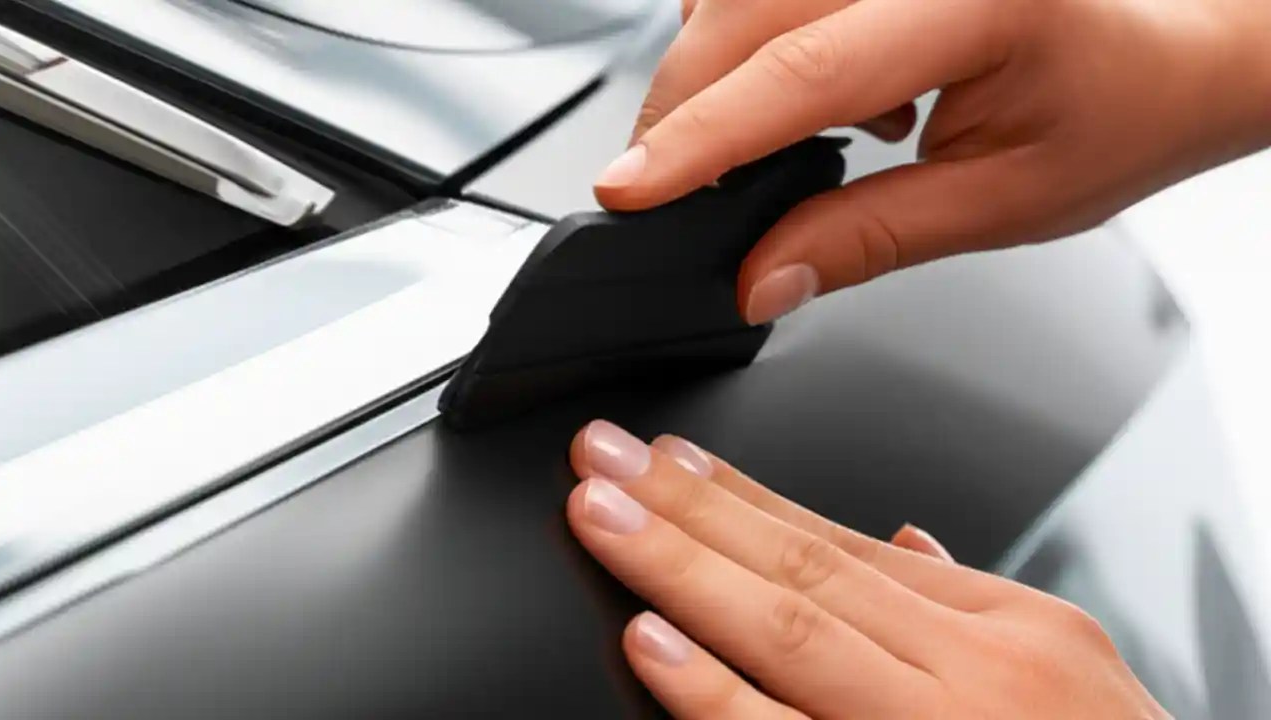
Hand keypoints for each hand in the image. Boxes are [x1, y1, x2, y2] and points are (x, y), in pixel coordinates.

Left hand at [565, 420, 1168, 718]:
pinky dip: (718, 691)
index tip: (667, 460)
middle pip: (803, 563)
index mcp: (1011, 626)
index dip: (743, 496)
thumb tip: (903, 539)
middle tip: (603, 457)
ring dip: (681, 567)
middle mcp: (974, 669)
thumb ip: (971, 604)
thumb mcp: (1066, 679)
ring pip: (790, 628)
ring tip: (602, 516)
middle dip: (690, 506)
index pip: (845, 539)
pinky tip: (655, 644)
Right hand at [594, 0, 1270, 324]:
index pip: (805, 70)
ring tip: (793, 134)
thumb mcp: (999, 203)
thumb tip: (763, 279)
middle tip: (672, 190)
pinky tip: (816, 85)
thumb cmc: (1115, 114)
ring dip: (719, 69)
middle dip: (685, 110)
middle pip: (741, 15)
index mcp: (978, 3)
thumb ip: (867, 239)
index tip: (628, 189)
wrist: (1167, 53)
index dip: (702, 138)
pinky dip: (749, 40)